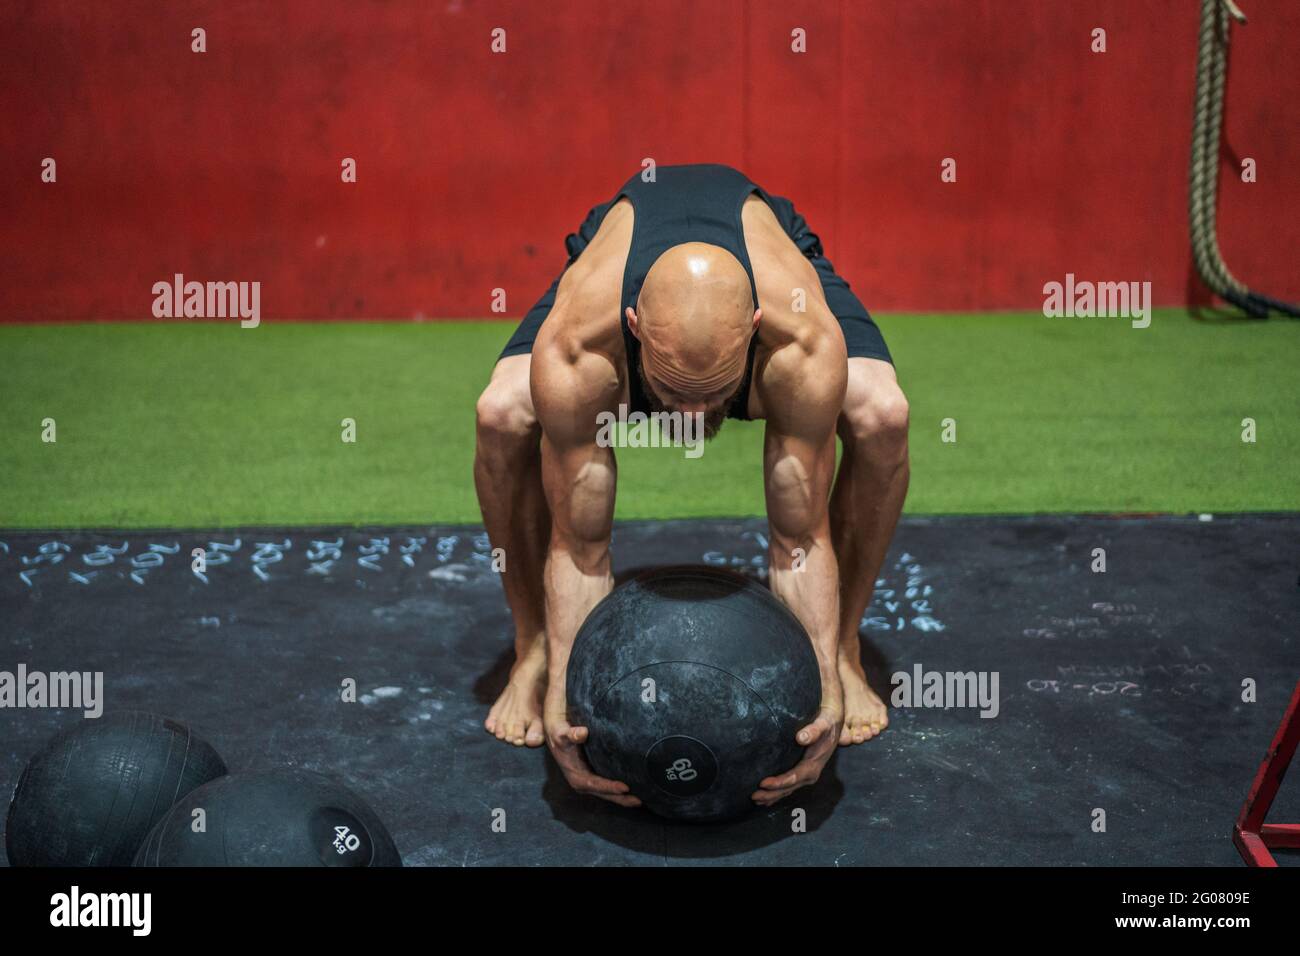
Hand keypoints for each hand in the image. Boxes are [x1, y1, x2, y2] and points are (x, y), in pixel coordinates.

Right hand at [544, 684, 641, 808]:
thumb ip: (571, 734)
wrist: (555, 729)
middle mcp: (582, 780)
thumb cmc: (559, 732)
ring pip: (608, 791)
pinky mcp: (595, 772)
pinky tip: (636, 786)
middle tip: (640, 800)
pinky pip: (608, 784)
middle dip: (621, 798)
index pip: (595, 784)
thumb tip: (582, 733)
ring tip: (642, 798)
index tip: (625, 787)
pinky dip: (620, 789)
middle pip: (604, 793)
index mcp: (575, 776)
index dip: (610, 787)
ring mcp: (589, 778)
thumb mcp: (561, 732)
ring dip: (623, 797)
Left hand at [752, 686, 842, 806]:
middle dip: (771, 793)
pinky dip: (777, 793)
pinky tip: (766, 799)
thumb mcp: (822, 725)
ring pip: (787, 790)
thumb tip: (800, 737)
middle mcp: (810, 774)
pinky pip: (788, 787)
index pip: (793, 777)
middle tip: (753, 796)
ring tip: (756, 800)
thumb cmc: (826, 724)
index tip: (763, 783)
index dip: (778, 782)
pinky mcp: (802, 773)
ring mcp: (806, 776)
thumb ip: (813, 731)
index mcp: (813, 766)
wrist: (833, 725)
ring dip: (772, 796)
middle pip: (788, 788)